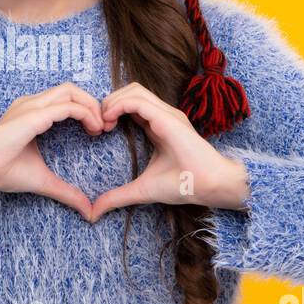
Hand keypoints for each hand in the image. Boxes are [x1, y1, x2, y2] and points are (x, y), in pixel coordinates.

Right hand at [0, 82, 107, 221]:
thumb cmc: (3, 172)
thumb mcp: (43, 181)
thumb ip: (66, 192)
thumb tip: (88, 211)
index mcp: (32, 112)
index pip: (66, 98)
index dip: (87, 109)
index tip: (98, 131)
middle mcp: (32, 104)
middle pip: (71, 89)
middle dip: (93, 103)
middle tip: (104, 127)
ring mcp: (31, 106)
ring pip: (71, 91)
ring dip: (91, 106)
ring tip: (99, 128)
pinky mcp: (33, 115)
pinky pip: (66, 106)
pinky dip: (85, 113)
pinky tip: (92, 130)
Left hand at [88, 82, 250, 222]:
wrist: (209, 186)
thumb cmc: (183, 185)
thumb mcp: (141, 190)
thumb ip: (117, 197)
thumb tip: (94, 213)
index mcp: (158, 126)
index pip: (131, 104)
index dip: (111, 111)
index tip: (99, 131)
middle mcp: (163, 115)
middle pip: (131, 90)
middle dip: (109, 101)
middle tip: (98, 124)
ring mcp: (167, 114)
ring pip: (134, 90)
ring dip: (112, 101)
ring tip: (103, 122)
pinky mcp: (168, 118)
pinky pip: (138, 101)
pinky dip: (119, 106)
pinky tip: (109, 121)